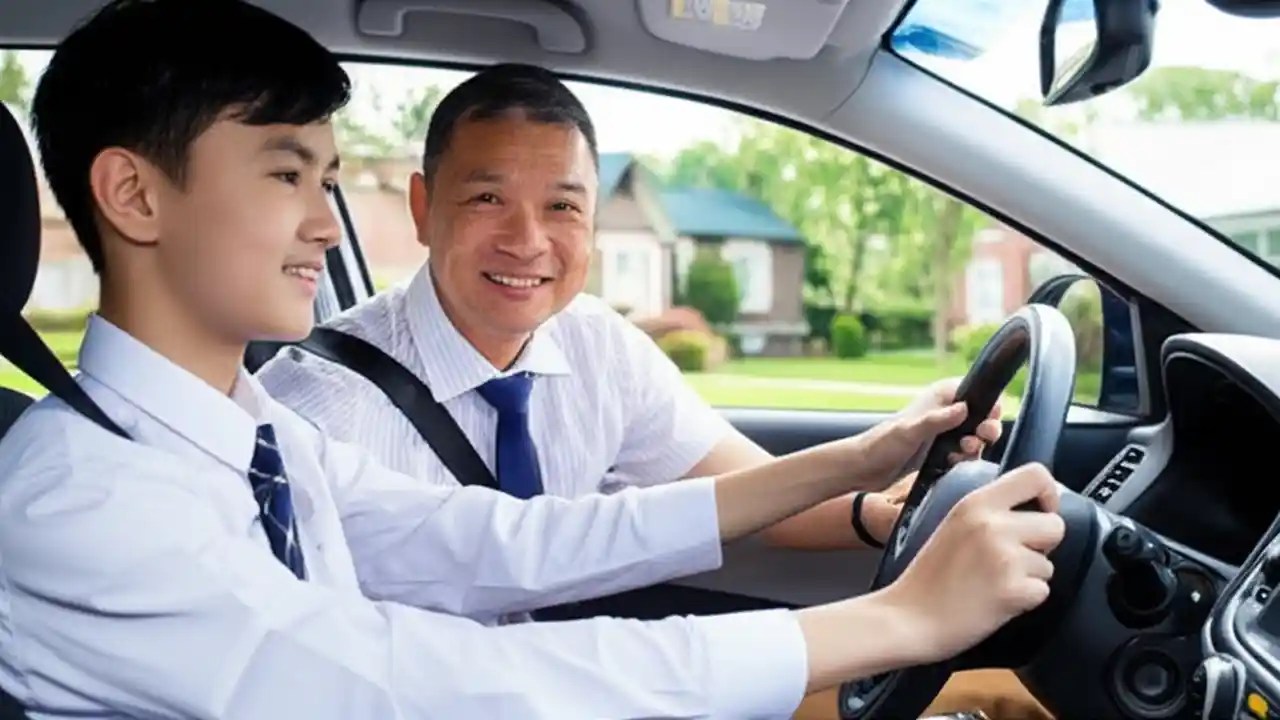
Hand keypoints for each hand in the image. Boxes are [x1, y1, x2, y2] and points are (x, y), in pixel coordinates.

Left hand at [857, 380, 1005, 543]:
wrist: (863, 468)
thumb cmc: (881, 445)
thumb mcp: (910, 431)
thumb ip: (937, 420)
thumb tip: (965, 408)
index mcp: (939, 396)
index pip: (976, 391)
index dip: (988, 405)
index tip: (986, 421)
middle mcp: (944, 412)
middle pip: (981, 416)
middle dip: (985, 429)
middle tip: (978, 439)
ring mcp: (943, 433)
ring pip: (975, 437)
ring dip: (974, 447)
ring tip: (962, 453)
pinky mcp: (940, 453)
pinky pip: (964, 455)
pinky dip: (964, 460)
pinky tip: (952, 465)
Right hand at [880, 463, 1064, 663]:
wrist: (909, 618)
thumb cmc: (930, 576)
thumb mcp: (954, 525)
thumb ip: (989, 512)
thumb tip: (1035, 511)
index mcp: (976, 503)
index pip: (1036, 475)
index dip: (1049, 494)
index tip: (1040, 512)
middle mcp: (993, 525)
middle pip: (1056, 525)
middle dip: (1043, 545)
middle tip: (1012, 559)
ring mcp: (1005, 558)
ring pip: (1049, 564)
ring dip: (1029, 577)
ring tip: (994, 583)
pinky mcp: (1013, 591)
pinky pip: (1043, 591)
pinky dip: (1025, 600)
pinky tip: (996, 601)